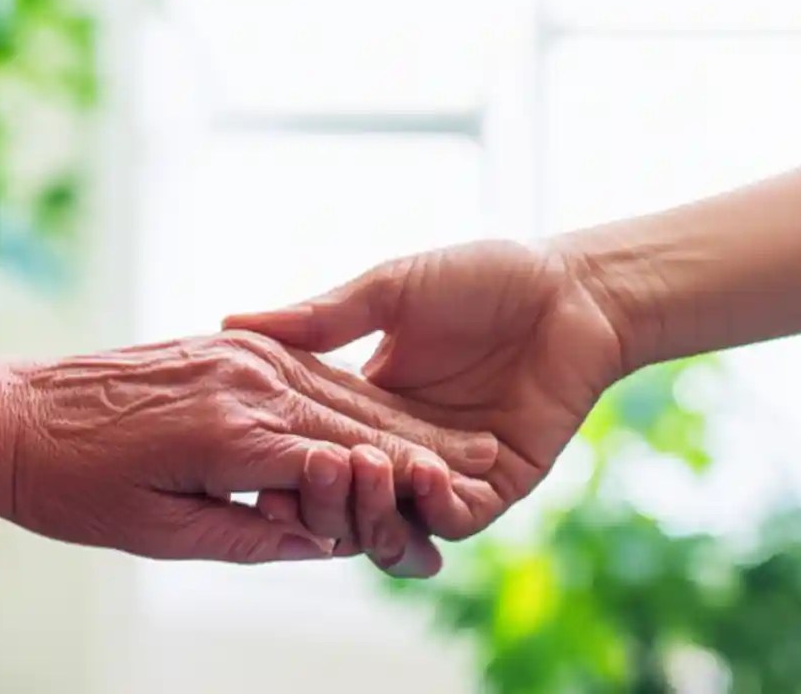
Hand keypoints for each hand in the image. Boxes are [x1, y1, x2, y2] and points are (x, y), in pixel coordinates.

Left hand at [7, 331, 494, 564]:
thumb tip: (325, 544)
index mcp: (233, 431)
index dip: (398, 490)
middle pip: (352, 422)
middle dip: (417, 451)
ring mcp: (234, 354)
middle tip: (482, 468)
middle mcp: (245, 380)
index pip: (340, 466)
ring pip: (334, 392)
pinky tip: (377, 413)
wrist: (8, 415)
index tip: (452, 506)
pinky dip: (343, 397)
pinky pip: (302, 371)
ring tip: (448, 443)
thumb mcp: (162, 531)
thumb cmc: (74, 487)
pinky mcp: (222, 344)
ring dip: (392, 420)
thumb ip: (252, 536)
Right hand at [226, 240, 627, 539]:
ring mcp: (449, 473)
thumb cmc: (481, 277)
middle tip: (302, 478)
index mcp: (366, 406)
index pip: (313, 450)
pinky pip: (455, 517)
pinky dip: (432, 506)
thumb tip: (231, 324)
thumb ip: (319, 318)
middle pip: (346, 501)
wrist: (569, 289)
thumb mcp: (387, 291)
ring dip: (371, 508)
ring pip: (395, 523)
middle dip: (321, 497)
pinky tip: (420, 472)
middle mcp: (401, 448)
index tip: (249, 460)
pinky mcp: (496, 486)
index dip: (283, 461)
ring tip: (359, 470)